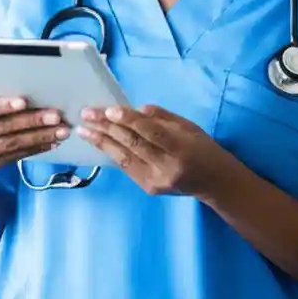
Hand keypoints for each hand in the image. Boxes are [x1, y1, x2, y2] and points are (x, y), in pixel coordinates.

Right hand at [0, 97, 71, 180]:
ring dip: (38, 137)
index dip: (0, 106)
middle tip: (55, 116)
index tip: (24, 101)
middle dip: (30, 121)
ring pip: (10, 144)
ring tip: (60, 130)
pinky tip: (51, 143)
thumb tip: (27, 94)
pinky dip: (34, 149)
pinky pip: (13, 157)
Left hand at [78, 104, 232, 196]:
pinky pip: (126, 167)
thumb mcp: (188, 126)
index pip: (151, 133)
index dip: (129, 121)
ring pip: (124, 158)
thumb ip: (162, 117)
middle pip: (133, 144)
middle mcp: (167, 167)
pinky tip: (98, 142)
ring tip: (83, 130)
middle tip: (87, 114)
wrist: (214, 182)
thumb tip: (135, 110)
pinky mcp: (149, 188)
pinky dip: (111, 153)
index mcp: (182, 148)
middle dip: (107, 127)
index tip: (109, 110)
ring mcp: (157, 180)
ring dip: (101, 141)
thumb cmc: (202, 148)